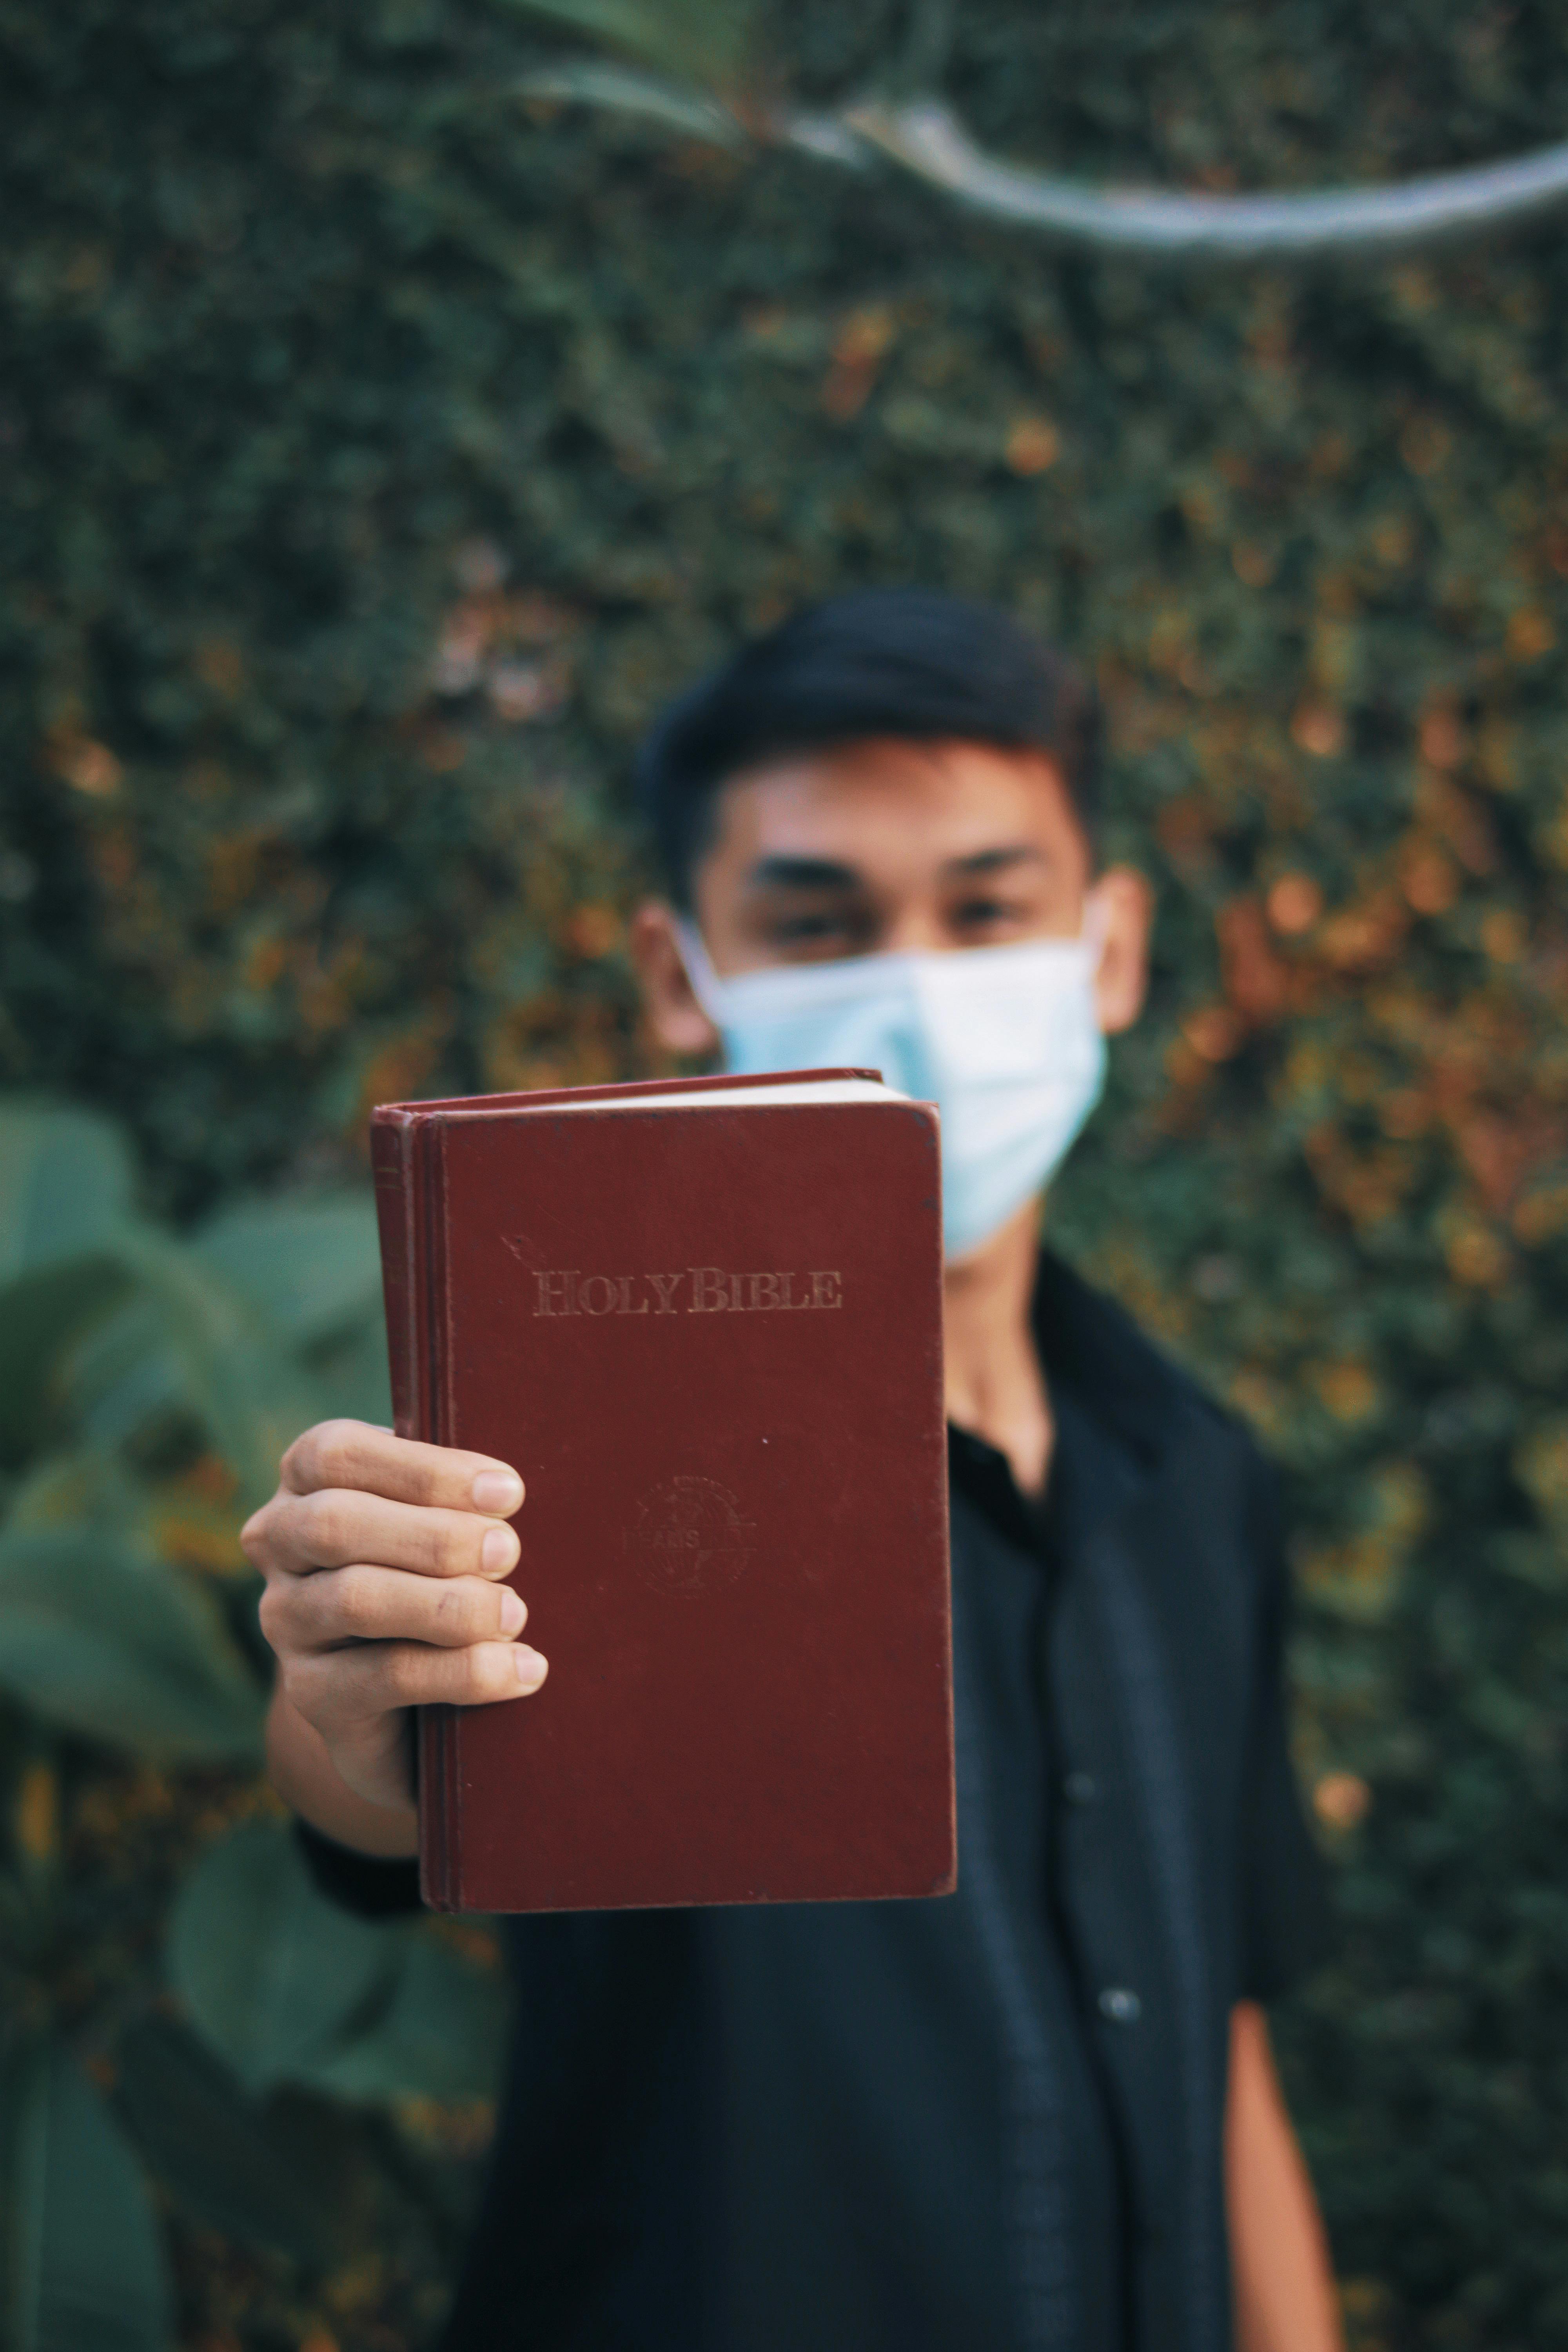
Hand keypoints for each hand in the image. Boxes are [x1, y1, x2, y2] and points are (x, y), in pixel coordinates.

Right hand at [244, 1419, 545, 1815]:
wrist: (400, 1687)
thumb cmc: (435, 1567)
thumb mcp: (438, 1515)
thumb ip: (455, 1495)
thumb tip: (504, 1493)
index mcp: (306, 1481)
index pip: (335, 1454)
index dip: (423, 1470)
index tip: (507, 1492)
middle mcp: (280, 1545)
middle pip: (335, 1524)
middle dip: (435, 1537)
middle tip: (508, 1552)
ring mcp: (287, 1621)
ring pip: (356, 1600)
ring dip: (449, 1606)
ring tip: (515, 1615)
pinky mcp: (312, 1692)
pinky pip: (386, 1677)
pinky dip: (464, 1672)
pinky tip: (521, 1671)